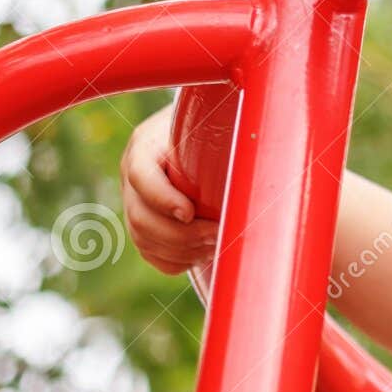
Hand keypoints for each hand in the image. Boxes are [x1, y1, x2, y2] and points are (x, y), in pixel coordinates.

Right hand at [119, 105, 217, 274]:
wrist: (203, 144)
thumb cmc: (216, 134)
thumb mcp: (215, 130)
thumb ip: (224, 144)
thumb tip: (258, 166)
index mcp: (146, 146)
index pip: (141, 175)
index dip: (163, 199)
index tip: (190, 213)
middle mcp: (132, 177)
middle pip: (141, 217)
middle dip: (182, 235)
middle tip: (217, 235)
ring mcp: (134, 203)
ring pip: (145, 239)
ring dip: (183, 250)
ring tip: (215, 244)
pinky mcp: (142, 226)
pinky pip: (152, 254)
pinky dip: (178, 261)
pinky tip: (202, 253)